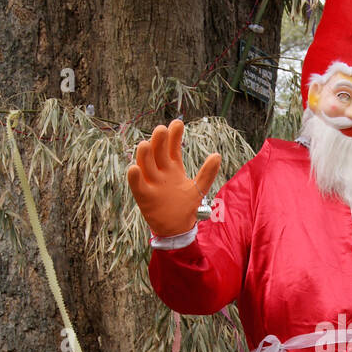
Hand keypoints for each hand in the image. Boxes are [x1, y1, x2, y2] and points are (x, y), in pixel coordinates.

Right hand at [127, 119, 220, 238]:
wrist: (177, 229)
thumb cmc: (186, 207)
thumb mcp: (199, 189)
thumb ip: (207, 173)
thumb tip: (217, 154)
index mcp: (173, 167)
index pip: (172, 147)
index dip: (174, 136)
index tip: (177, 122)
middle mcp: (160, 172)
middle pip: (158, 153)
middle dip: (159, 141)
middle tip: (162, 129)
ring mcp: (151, 183)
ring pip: (145, 165)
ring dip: (145, 155)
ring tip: (145, 144)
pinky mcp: (144, 197)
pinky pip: (137, 186)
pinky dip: (135, 178)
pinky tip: (134, 168)